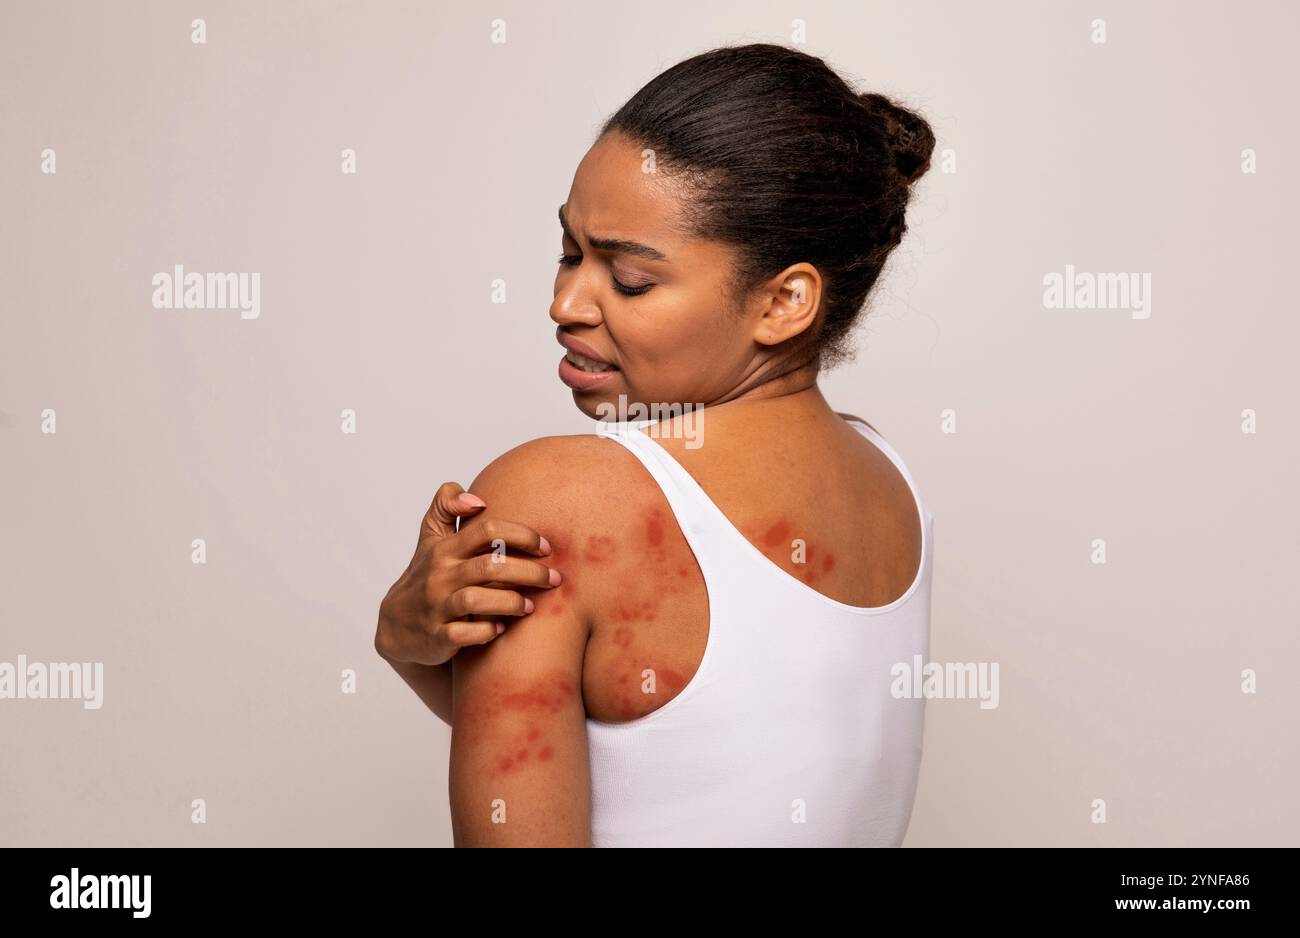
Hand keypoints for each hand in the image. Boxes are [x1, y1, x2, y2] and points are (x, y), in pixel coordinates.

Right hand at [375, 481, 559, 666]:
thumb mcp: (430, 537)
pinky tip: (502, 629)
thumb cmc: (427, 574)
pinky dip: (486, 632)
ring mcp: (437, 606)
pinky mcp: (437, 636)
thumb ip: (447, 505)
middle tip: (555, 579)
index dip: (522, 535)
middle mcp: (440, 575)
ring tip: (531, 606)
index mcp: (445, 549)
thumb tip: (477, 498)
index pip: (487, 530)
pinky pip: (462, 634)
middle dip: (529, 572)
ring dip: (510, 602)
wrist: (397, 624)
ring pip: (476, 599)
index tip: (546, 548)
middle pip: (489, 566)